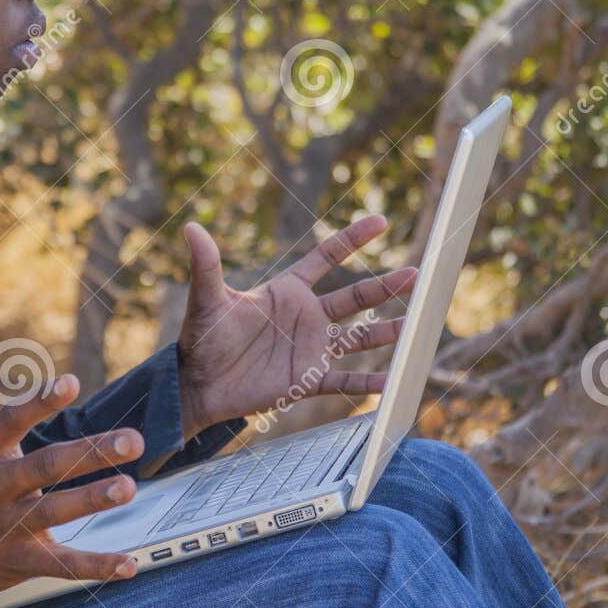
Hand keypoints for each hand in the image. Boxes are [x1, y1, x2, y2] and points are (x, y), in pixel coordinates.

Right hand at [0, 331, 142, 607]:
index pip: (9, 424)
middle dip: (87, 453)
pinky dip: (95, 566)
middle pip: (42, 467)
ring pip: (52, 513)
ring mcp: (7, 528)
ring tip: (129, 488)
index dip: (38, 403)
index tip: (71, 382)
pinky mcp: (22, 561)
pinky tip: (129, 564)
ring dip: (91, 500)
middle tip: (132, 440)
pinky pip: (60, 565)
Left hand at [176, 214, 416, 432]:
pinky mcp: (307, 380)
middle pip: (354, 298)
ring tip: (417, 324)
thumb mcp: (206, 300)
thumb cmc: (201, 339)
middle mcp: (305, 318)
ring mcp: (310, 349)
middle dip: (385, 285)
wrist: (197, 385)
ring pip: (357, 337)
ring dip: (386, 332)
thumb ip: (206, 266)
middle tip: (417, 275)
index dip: (352, 239)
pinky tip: (391, 381)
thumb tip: (190, 229)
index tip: (380, 221)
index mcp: (287, 292)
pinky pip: (343, 381)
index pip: (326, 258)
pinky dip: (366, 383)